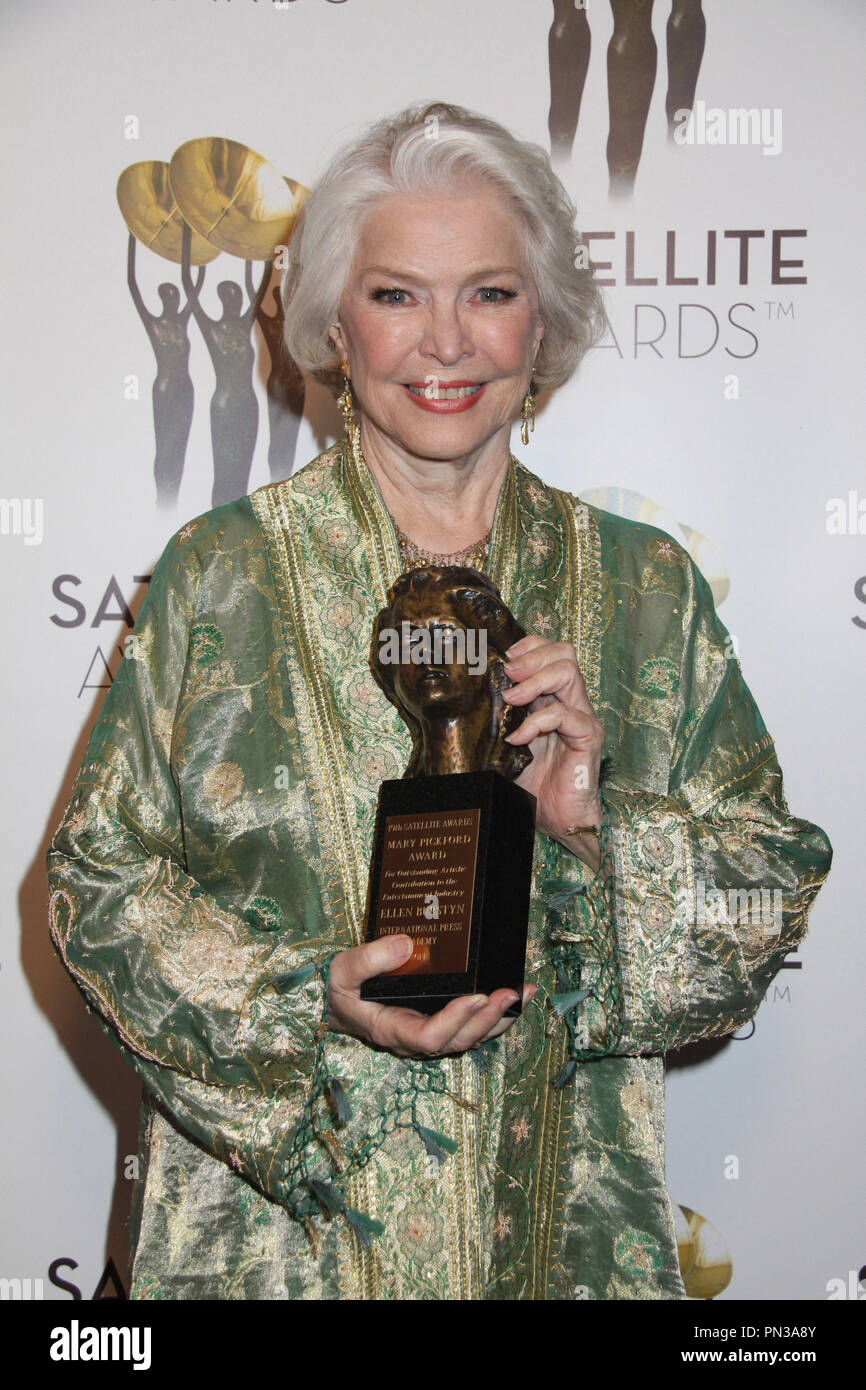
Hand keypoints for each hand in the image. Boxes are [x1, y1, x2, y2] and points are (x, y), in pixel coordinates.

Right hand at [327, 934, 537, 1056]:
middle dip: (488, 1019)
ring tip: (523, 993)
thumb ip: (368, 960)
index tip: (475, 995)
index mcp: (393, 1029)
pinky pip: (472, 1027)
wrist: (338, 1004)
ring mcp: (430, 1033)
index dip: (455, 1020)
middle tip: (509, 992)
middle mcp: (416, 1037)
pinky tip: (516, 997)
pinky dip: (497, 1015)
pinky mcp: (441, 1023)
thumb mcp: (343, 972)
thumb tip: (407, 945)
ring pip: (471, 1038)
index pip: (429, 1036)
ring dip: (500, 1019)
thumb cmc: (341, 990)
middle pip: (459, 1040)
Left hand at [501, 633, 603, 870]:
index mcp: (550, 697)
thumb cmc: (532, 782)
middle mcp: (569, 700)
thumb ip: (493, 721)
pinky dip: (538, 721)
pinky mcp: (587, 735)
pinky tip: (519, 738)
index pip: (548, 651)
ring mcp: (581, 716)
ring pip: (567, 672)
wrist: (557, 817)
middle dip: (531, 655)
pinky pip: (566, 714)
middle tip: (507, 672)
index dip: (527, 646)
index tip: (502, 656)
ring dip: (534, 680)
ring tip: (511, 698)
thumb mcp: (503, 744)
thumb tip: (457, 702)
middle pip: (563, 652)